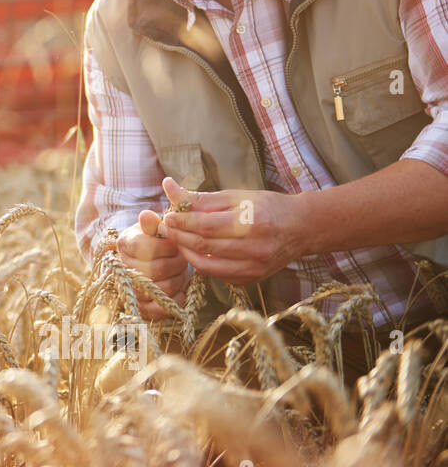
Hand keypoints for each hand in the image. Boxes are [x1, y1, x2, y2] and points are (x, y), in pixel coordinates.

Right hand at [117, 208, 190, 319]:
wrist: (143, 262)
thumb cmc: (152, 242)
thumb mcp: (152, 229)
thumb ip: (152, 223)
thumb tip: (146, 215)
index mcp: (125, 245)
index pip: (151, 247)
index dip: (169, 246)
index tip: (175, 243)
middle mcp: (124, 269)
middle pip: (160, 269)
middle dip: (178, 263)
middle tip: (180, 258)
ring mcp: (132, 290)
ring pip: (165, 288)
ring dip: (179, 279)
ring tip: (178, 271)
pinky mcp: (142, 308)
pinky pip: (164, 308)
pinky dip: (177, 298)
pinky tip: (178, 288)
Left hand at [156, 177, 306, 282]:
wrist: (301, 228)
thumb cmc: (266, 207)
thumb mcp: (236, 196)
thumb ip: (201, 197)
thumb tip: (168, 187)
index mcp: (253, 222)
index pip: (206, 225)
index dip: (183, 222)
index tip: (168, 216)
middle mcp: (256, 248)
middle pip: (204, 246)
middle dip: (179, 237)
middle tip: (166, 228)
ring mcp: (255, 268)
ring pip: (207, 265)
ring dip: (186, 252)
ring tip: (177, 239)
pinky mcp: (252, 279)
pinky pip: (217, 275)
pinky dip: (202, 264)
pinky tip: (196, 251)